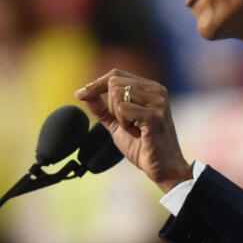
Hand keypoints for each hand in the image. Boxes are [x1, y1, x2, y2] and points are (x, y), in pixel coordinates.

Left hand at [75, 69, 191, 191]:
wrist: (163, 168)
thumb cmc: (143, 147)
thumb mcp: (117, 124)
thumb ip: (102, 108)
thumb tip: (83, 93)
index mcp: (150, 88)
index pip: (116, 74)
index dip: (96, 84)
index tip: (80, 94)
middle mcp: (156, 90)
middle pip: (114, 82)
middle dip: (110, 106)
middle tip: (125, 124)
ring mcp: (157, 101)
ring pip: (117, 95)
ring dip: (118, 117)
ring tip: (134, 129)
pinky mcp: (154, 114)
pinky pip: (122, 109)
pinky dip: (124, 124)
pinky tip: (138, 133)